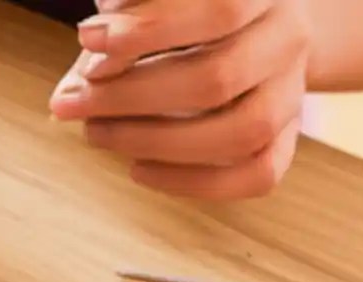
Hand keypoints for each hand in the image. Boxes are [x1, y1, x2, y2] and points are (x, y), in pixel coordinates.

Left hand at [50, 0, 313, 199]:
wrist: (251, 24)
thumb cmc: (178, 10)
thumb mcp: (148, 2)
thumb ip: (115, 30)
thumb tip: (73, 90)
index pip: (219, 9)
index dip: (149, 29)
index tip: (88, 38)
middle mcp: (288, 37)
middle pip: (217, 78)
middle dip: (129, 96)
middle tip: (69, 104)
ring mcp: (293, 91)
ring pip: (242, 133)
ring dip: (154, 141)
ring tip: (95, 133)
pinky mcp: (286, 136)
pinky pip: (258, 175)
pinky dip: (193, 183)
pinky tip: (137, 170)